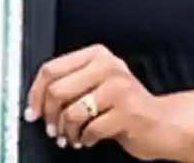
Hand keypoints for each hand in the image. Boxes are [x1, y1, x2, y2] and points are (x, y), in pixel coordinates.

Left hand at [25, 44, 180, 159]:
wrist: (161, 123)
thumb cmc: (125, 105)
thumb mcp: (97, 84)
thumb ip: (70, 83)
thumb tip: (35, 101)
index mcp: (96, 55)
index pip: (51, 69)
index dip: (35, 93)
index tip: (32, 110)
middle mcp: (108, 66)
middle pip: (57, 90)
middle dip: (50, 116)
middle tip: (53, 129)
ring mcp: (119, 88)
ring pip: (72, 112)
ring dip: (67, 131)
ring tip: (71, 136)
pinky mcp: (128, 112)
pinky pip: (90, 129)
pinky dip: (84, 139)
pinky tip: (88, 139)